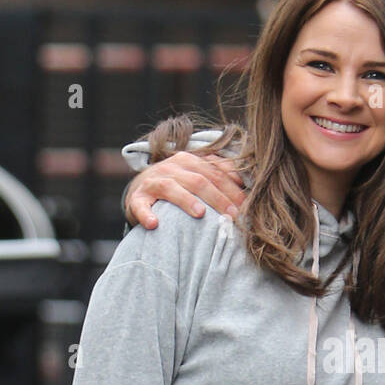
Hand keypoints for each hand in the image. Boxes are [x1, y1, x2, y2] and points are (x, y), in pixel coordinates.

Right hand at [125, 151, 247, 229]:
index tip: (247, 206)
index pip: (216, 173)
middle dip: (218, 197)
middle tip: (233, 214)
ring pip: (172, 188)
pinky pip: (141, 205)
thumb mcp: (196, 176)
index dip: (233, 189)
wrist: (141, 190)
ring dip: (186, 200)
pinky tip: (154, 223)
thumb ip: (219, 175)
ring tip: (200, 214)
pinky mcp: (137, 198)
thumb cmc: (177, 186)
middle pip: (198, 180)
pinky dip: (146, 214)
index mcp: (190, 161)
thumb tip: (245, 182)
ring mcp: (153, 181)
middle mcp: (172, 168)